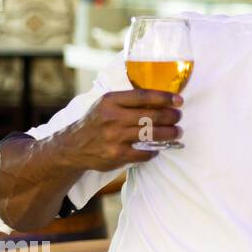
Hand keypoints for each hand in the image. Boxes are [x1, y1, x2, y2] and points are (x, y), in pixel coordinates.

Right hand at [64, 89, 181, 169]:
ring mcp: (114, 137)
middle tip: (178, 117)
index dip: (164, 98)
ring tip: (177, 132)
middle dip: (171, 117)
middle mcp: (112, 117)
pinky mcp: (116, 155)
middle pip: (151, 116)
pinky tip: (159, 147)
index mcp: (111, 101)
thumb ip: (129, 100)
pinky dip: (155, 151)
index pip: (143, 96)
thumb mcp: (107, 104)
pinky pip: (144, 153)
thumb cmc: (98, 121)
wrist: (73, 146)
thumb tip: (163, 99)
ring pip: (151, 134)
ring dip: (169, 133)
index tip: (179, 101)